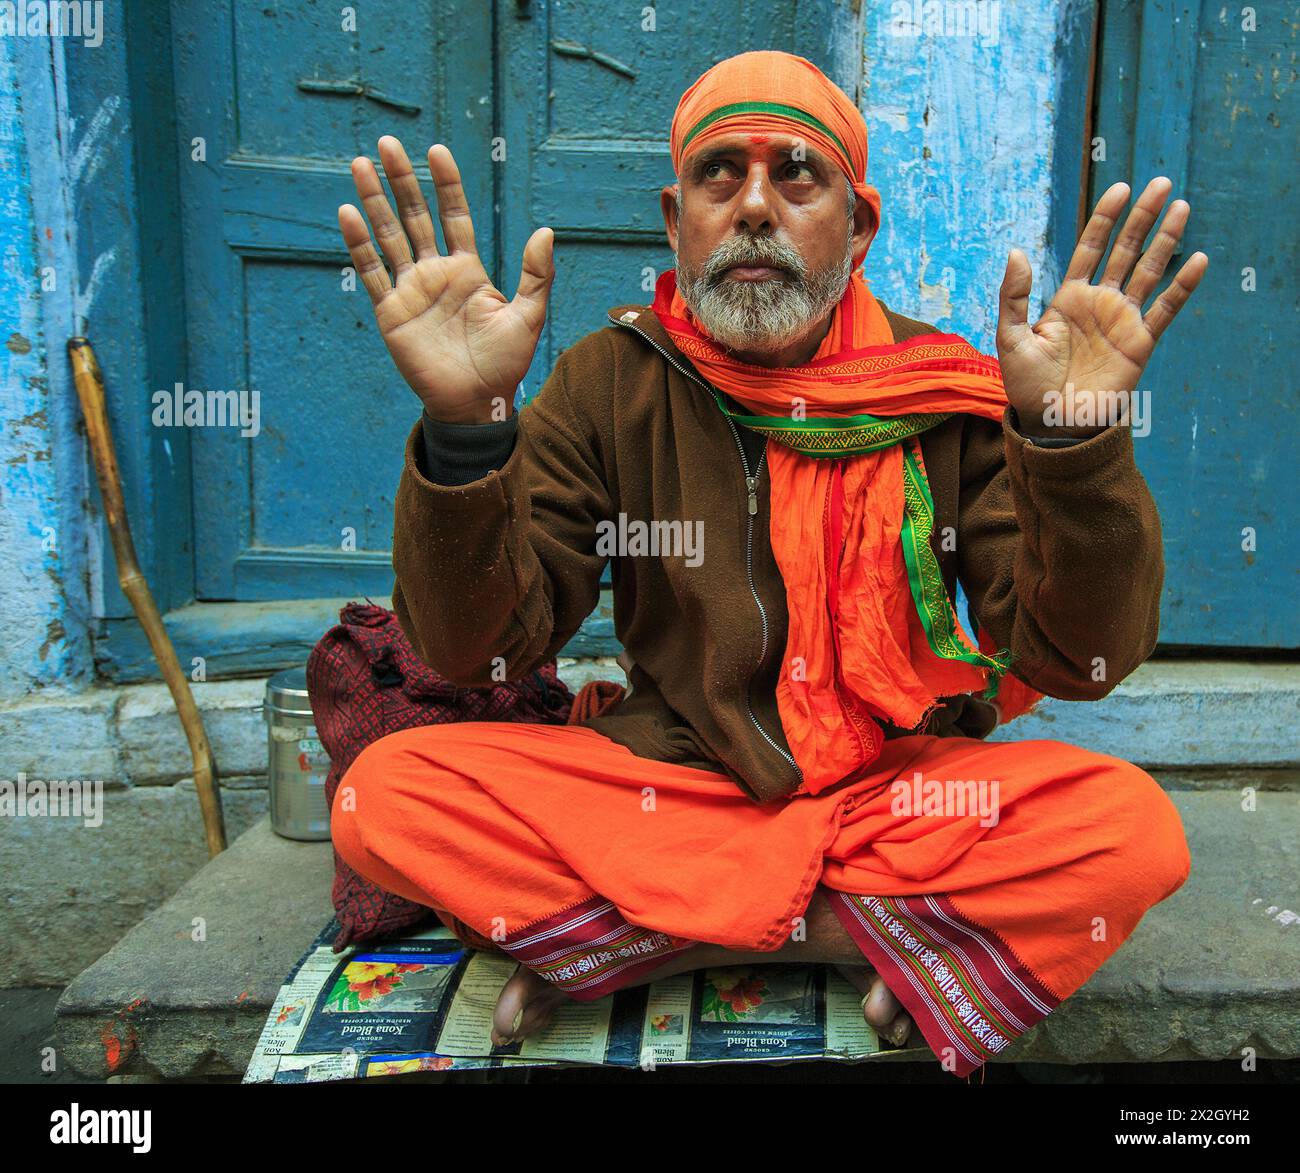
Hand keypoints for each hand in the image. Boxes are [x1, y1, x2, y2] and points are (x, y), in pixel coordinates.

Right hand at [338, 136, 554, 423]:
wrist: (476, 403)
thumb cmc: (505, 364)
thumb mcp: (528, 316)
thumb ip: (537, 275)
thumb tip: (547, 230)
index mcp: (468, 270)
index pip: (454, 216)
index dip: (446, 184)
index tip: (437, 150)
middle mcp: (436, 274)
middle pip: (415, 216)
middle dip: (402, 180)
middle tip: (387, 144)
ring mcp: (411, 290)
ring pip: (388, 236)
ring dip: (374, 201)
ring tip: (360, 164)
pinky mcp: (391, 312)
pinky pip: (371, 272)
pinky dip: (359, 243)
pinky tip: (347, 213)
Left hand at [995, 177, 1207, 436]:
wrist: (1053, 424)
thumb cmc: (1027, 385)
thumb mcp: (1011, 338)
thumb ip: (1014, 296)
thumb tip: (1016, 251)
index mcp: (1069, 298)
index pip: (1090, 248)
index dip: (1104, 218)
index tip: (1120, 188)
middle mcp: (1099, 303)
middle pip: (1125, 250)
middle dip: (1142, 217)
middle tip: (1161, 184)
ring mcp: (1122, 321)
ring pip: (1148, 271)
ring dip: (1165, 240)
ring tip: (1182, 207)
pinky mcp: (1140, 343)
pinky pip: (1165, 309)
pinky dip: (1182, 286)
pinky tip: (1197, 260)